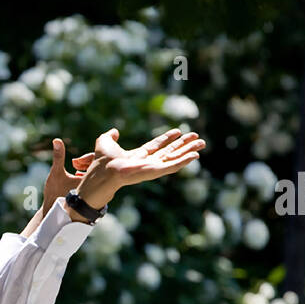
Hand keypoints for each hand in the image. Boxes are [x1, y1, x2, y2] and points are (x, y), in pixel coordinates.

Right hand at [20, 138, 101, 235]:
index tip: (75, 162)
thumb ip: (58, 157)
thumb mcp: (56, 173)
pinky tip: (78, 177)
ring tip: (76, 170)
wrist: (54, 212)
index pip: (97, 162)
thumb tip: (57, 140)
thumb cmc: (54, 194)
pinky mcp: (96, 196)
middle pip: (99, 168)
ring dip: (87, 169)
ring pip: (98, 175)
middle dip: (87, 163)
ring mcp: (99, 192)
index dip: (88, 158)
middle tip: (75, 164)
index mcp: (91, 179)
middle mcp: (98, 186)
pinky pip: (96, 182)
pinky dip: (89, 177)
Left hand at [74, 127, 204, 210]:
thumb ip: (110, 136)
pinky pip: (173, 166)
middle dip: (183, 145)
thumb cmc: (102, 161)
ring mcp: (153, 168)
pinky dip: (184, 161)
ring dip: (188, 151)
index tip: (178, 131)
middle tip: (197, 137)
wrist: (104, 172)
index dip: (167, 138)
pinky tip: (195, 156)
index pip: (156, 146)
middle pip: (170, 152)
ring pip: (174, 158)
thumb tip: (114, 131)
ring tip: (202, 143)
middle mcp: (148, 163)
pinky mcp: (156, 172)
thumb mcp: (105, 143)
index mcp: (138, 156)